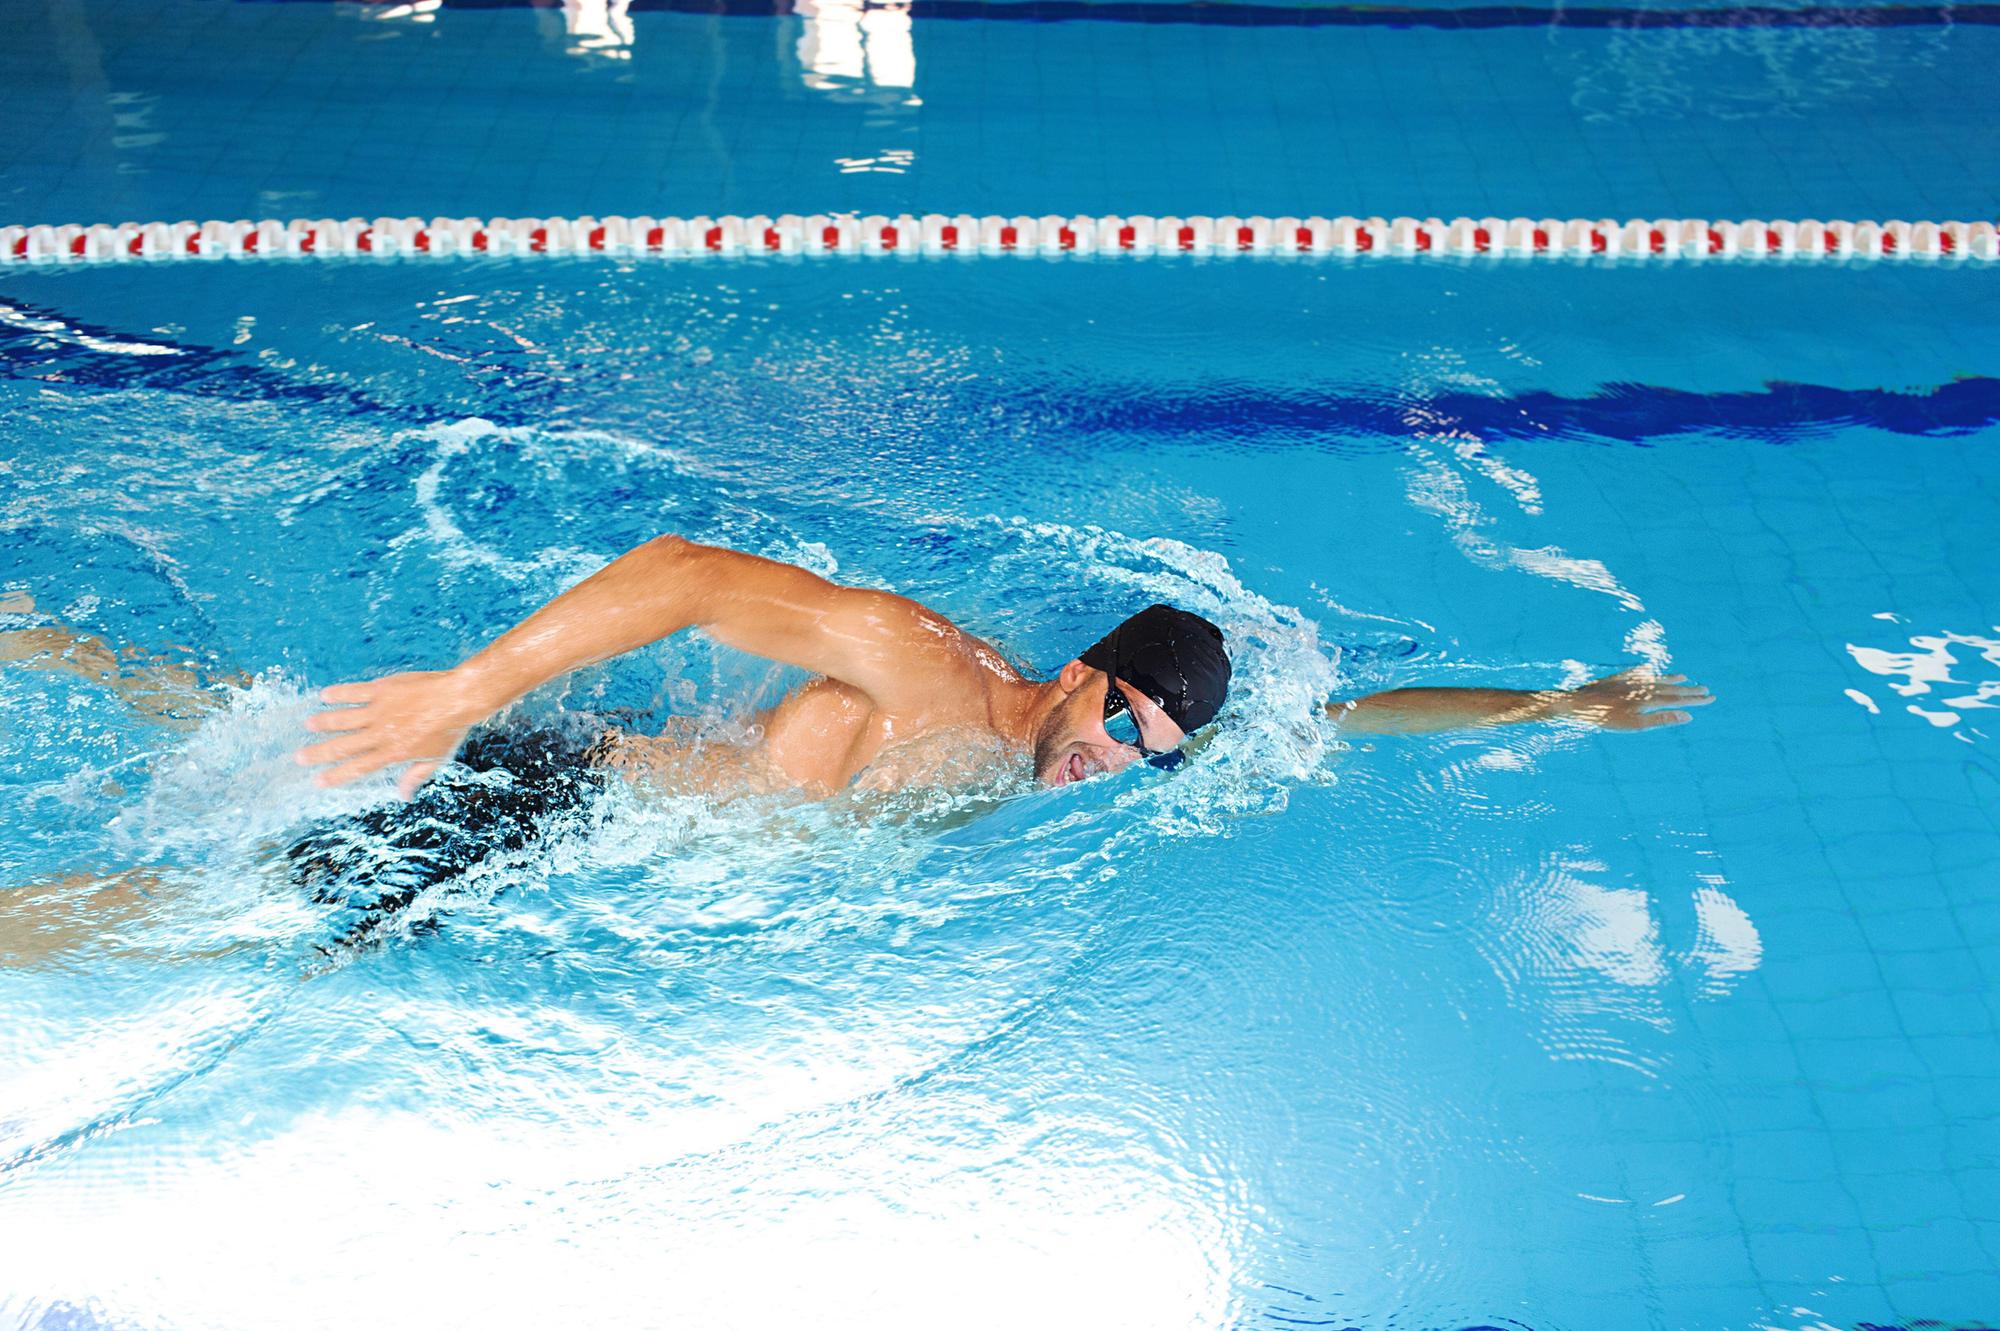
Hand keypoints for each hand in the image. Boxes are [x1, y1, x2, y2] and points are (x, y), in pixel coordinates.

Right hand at [295, 668, 499, 796]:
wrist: (460, 697)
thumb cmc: (451, 729)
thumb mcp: (436, 759)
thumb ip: (415, 776)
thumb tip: (403, 797)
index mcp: (394, 753)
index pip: (358, 767)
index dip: (336, 776)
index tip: (317, 781)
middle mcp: (382, 733)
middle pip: (344, 745)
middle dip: (319, 753)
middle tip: (299, 757)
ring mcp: (381, 710)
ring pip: (344, 718)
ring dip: (324, 721)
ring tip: (307, 724)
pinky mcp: (383, 689)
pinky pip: (355, 692)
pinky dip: (339, 694)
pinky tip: (324, 695)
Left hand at [1553, 668, 1714, 729]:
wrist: (1578, 703)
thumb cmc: (1607, 719)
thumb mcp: (1636, 725)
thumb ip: (1662, 719)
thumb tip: (1688, 716)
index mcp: (1649, 699)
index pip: (1678, 699)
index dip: (1695, 700)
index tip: (1711, 698)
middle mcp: (1643, 687)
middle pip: (1670, 688)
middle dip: (1689, 689)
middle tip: (1706, 689)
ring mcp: (1630, 681)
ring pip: (1656, 679)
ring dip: (1671, 679)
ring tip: (1685, 677)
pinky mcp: (1617, 679)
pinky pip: (1637, 673)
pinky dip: (1647, 672)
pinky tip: (1650, 669)